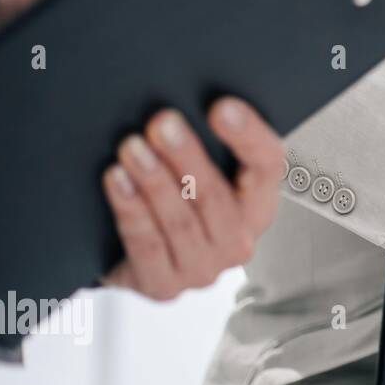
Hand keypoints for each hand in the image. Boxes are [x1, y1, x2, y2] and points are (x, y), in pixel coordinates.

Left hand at [100, 98, 286, 299]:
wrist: (140, 259)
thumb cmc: (178, 204)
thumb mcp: (202, 171)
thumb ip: (210, 143)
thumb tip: (190, 98)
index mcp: (258, 204)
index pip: (267, 166)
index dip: (248, 136)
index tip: (222, 107)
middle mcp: (239, 241)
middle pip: (217, 196)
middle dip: (187, 156)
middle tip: (163, 123)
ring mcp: (203, 269)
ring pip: (180, 220)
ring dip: (154, 180)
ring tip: (132, 148)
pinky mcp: (165, 285)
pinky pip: (147, 244)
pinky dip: (131, 209)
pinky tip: (118, 181)